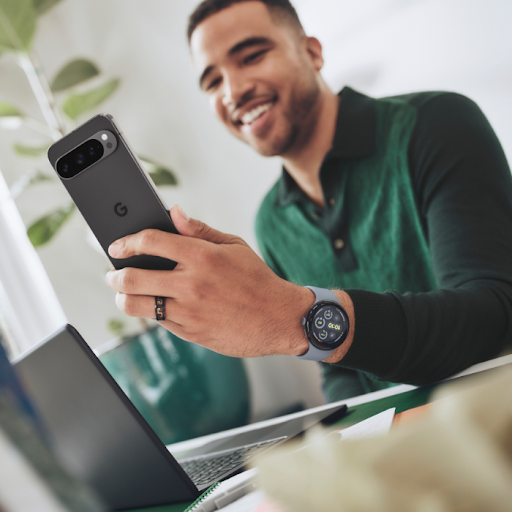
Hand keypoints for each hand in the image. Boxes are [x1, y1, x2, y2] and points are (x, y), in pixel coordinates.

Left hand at [106, 205, 315, 357]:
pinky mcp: (190, 332)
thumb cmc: (257, 280)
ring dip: (123, 297)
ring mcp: (188, 311)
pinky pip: (157, 321)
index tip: (118, 246)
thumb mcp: (233, 246)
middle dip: (114, 274)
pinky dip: (151, 312)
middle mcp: (191, 284)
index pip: (150, 241)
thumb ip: (200, 230)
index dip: (127, 242)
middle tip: (113, 273)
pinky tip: (157, 305)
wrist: (278, 318)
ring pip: (136, 305)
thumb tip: (174, 213)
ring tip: (125, 293)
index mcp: (202, 256)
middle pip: (132, 277)